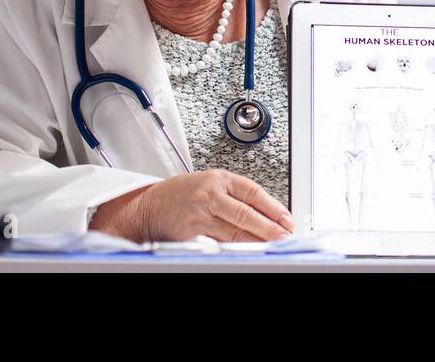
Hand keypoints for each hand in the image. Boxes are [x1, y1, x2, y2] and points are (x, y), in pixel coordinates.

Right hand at [112, 169, 293, 242]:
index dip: (273, 208)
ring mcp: (198, 217)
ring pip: (234, 233)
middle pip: (246, 215)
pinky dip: (232, 251)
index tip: (287, 220)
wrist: (147, 207)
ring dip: (255, 243)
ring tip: (270, 248)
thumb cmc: (182, 195)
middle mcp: (209, 196)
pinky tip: (244, 254)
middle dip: (269, 229)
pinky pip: (216, 245)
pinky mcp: (189, 236)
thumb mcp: (211, 184)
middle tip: (284, 238)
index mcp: (218, 180)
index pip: (253, 193)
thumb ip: (236, 196)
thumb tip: (268, 214)